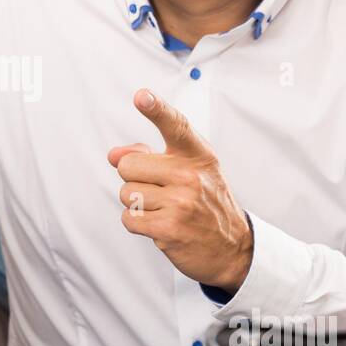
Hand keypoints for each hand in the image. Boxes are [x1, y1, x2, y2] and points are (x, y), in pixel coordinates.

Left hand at [108, 88, 252, 291]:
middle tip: (160, 191)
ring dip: (138, 204)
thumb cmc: (204, 204)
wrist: (232, 249)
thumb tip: (114, 154)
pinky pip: (129, 218)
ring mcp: (181, 202)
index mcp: (197, 156)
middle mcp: (190, 175)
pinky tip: (160, 226)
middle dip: (135, 179)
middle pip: (128, 165)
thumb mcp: (188, 172)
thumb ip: (150, 156)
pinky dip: (138, 223)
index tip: (142, 96)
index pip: (175, 125)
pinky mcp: (169, 228)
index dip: (156, 109)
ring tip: (164, 210)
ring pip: (126, 193)